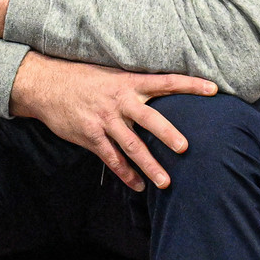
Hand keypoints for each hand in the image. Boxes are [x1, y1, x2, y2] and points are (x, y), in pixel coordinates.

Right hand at [10, 53, 216, 191]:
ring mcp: (104, 120)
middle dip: (168, 134)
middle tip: (185, 148)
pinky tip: (138, 185)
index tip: (213, 90)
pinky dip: (125, 174)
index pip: (165, 82)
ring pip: (131, 146)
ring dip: (149, 165)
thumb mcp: (110, 75)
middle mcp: (119, 101)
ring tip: (166, 182)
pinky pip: (111, 158)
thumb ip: (133, 86)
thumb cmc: (81, 79)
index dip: (190, 85)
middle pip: (150, 118)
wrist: (45, 85)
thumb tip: (160, 93)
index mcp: (128, 82)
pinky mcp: (90, 136)